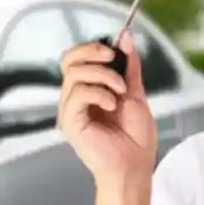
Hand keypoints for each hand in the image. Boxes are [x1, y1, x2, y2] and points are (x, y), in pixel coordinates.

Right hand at [56, 30, 156, 188]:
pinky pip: (78, 94)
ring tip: (120, 91)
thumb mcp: (135, 93)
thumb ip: (129, 67)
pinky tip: (112, 105)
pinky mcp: (70, 122)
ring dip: (104, 76)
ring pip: (74, 75)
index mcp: (87, 92)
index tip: (115, 49)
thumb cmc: (135, 139)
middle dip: (91, 52)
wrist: (135, 166)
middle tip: (112, 58)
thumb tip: (125, 38)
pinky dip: (99, 94)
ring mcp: (70, 111)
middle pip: (68, 60)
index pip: (75, 59)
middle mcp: (74, 99)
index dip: (91, 48)